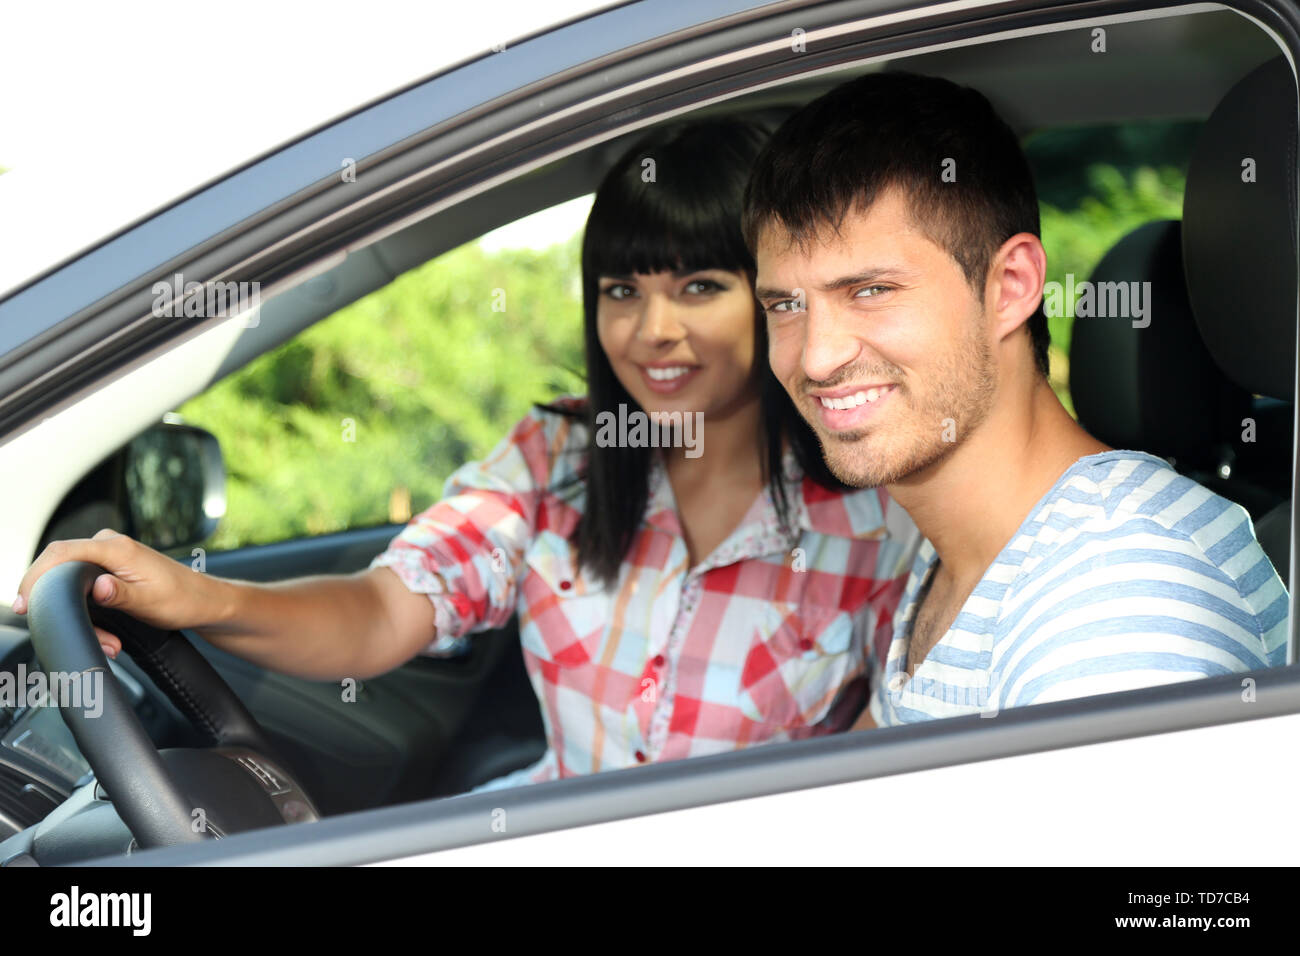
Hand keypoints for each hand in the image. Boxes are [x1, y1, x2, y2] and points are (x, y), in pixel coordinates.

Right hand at [12, 529, 225, 658]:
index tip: (23, 603)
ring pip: (72, 580)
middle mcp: (110, 546)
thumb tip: (97, 587)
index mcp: (117, 548)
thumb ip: (120, 594)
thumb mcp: (150, 602)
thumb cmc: (182, 600)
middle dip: (54, 600)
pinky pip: (84, 583)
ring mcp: (110, 556)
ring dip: (80, 612)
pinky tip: (105, 634)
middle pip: (59, 566)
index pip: (60, 553)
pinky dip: (88, 609)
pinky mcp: (112, 568)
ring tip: (107, 642)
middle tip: (47, 627)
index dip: (35, 576)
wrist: (204, 602)